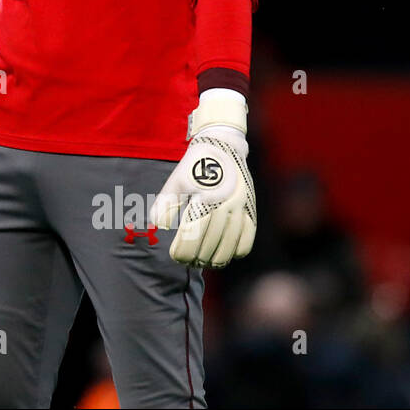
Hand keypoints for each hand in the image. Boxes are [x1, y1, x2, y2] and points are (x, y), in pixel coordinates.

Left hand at [151, 91, 255, 267]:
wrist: (223, 146)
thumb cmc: (194, 166)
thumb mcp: (176, 182)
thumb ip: (166, 204)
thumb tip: (158, 226)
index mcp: (204, 197)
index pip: (193, 235)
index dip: (183, 251)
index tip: (175, 257)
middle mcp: (225, 204)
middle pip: (210, 244)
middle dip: (196, 258)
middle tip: (186, 262)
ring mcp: (240, 208)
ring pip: (230, 246)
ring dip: (215, 259)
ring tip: (203, 262)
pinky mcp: (251, 209)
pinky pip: (247, 239)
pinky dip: (236, 252)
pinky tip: (225, 255)